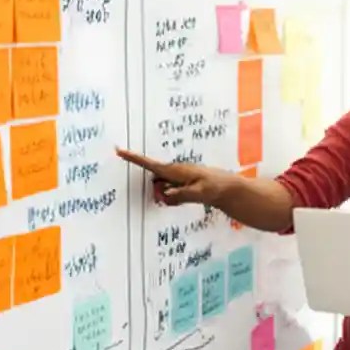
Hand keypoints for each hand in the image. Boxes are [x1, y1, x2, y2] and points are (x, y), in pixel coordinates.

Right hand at [115, 148, 233, 205]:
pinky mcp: (183, 184)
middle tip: (180, 197)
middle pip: (155, 181)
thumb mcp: (200, 193)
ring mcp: (179, 177)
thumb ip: (181, 194)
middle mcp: (175, 171)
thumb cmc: (216, 188)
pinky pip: (171, 192)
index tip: (120, 151)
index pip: (151, 165)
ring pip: (163, 188)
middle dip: (158, 191)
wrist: (229, 188)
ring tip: (191, 196)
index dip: (134, 159)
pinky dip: (174, 197)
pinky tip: (189, 198)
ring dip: (168, 196)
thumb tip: (164, 194)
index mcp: (176, 171)